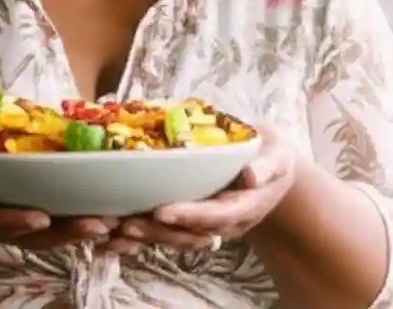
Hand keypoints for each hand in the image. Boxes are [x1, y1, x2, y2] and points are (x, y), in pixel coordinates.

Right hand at [0, 133, 116, 250]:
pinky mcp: (34, 217)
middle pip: (30, 237)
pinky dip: (84, 223)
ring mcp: (16, 223)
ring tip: (114, 222)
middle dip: (64, 234)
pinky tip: (115, 216)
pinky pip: (59, 225)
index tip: (40, 218)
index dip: (13, 222)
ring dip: (81, 230)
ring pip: (50, 235)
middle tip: (97, 225)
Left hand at [105, 123, 296, 253]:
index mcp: (245, 206)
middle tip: (128, 224)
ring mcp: (207, 224)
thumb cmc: (272, 158)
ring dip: (146, 236)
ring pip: (175, 236)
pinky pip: (167, 232)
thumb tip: (252, 176)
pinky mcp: (192, 220)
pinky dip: (142, 236)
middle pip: (190, 232)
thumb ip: (267, 166)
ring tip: (117, 230)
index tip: (163, 211)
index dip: (190, 215)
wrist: (270, 170)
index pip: (216, 214)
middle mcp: (224, 221)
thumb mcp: (278, 157)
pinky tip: (114, 237)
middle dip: (159, 231)